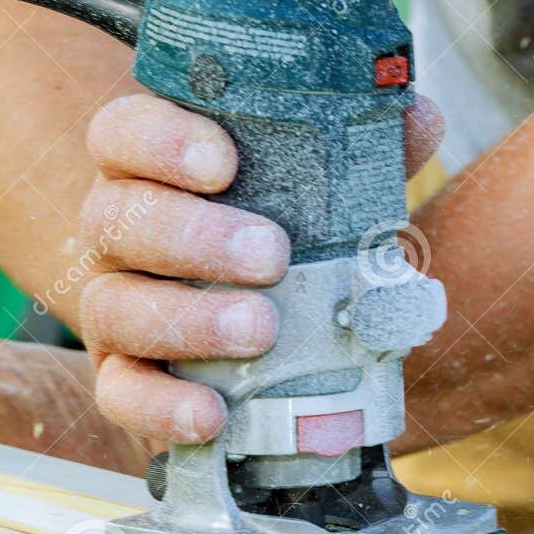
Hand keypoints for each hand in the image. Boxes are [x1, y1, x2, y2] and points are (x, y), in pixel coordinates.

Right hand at [78, 93, 445, 443]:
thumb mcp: (321, 191)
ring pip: (113, 306)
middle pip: (117, 218)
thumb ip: (363, 152)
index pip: (123, 132)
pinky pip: (118, 393)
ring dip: (186, 319)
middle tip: (271, 255)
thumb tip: (421, 117)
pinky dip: (158, 406)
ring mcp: (112, 305)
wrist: (254, 330)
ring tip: (261, 330)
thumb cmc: (282, 236)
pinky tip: (210, 415)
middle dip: (193, 235)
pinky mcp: (121, 377)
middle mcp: (120, 233)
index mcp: (154, 169)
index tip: (224, 162)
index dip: (160, 141)